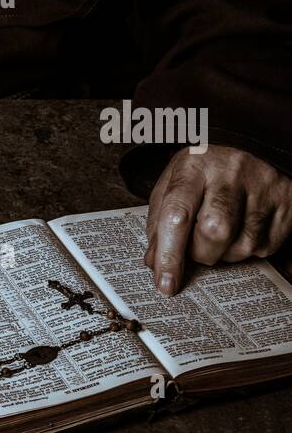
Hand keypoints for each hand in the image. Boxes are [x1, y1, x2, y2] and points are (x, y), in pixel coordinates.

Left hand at [144, 146, 291, 295]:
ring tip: (222, 228)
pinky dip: (247, 248)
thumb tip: (154, 262)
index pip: (178, 213)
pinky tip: (243, 226)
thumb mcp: (173, 183)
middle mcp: (230, 173)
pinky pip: (263, 248)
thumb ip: (159, 221)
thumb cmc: (204, 173)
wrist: (250, 148)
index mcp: (194, 165)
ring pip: (240, 247)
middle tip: (196, 245)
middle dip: (200, 252)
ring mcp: (262, 187)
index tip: (165, 284)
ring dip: (224, 252)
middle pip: (213, 232)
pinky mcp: (285, 203)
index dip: (169, 254)